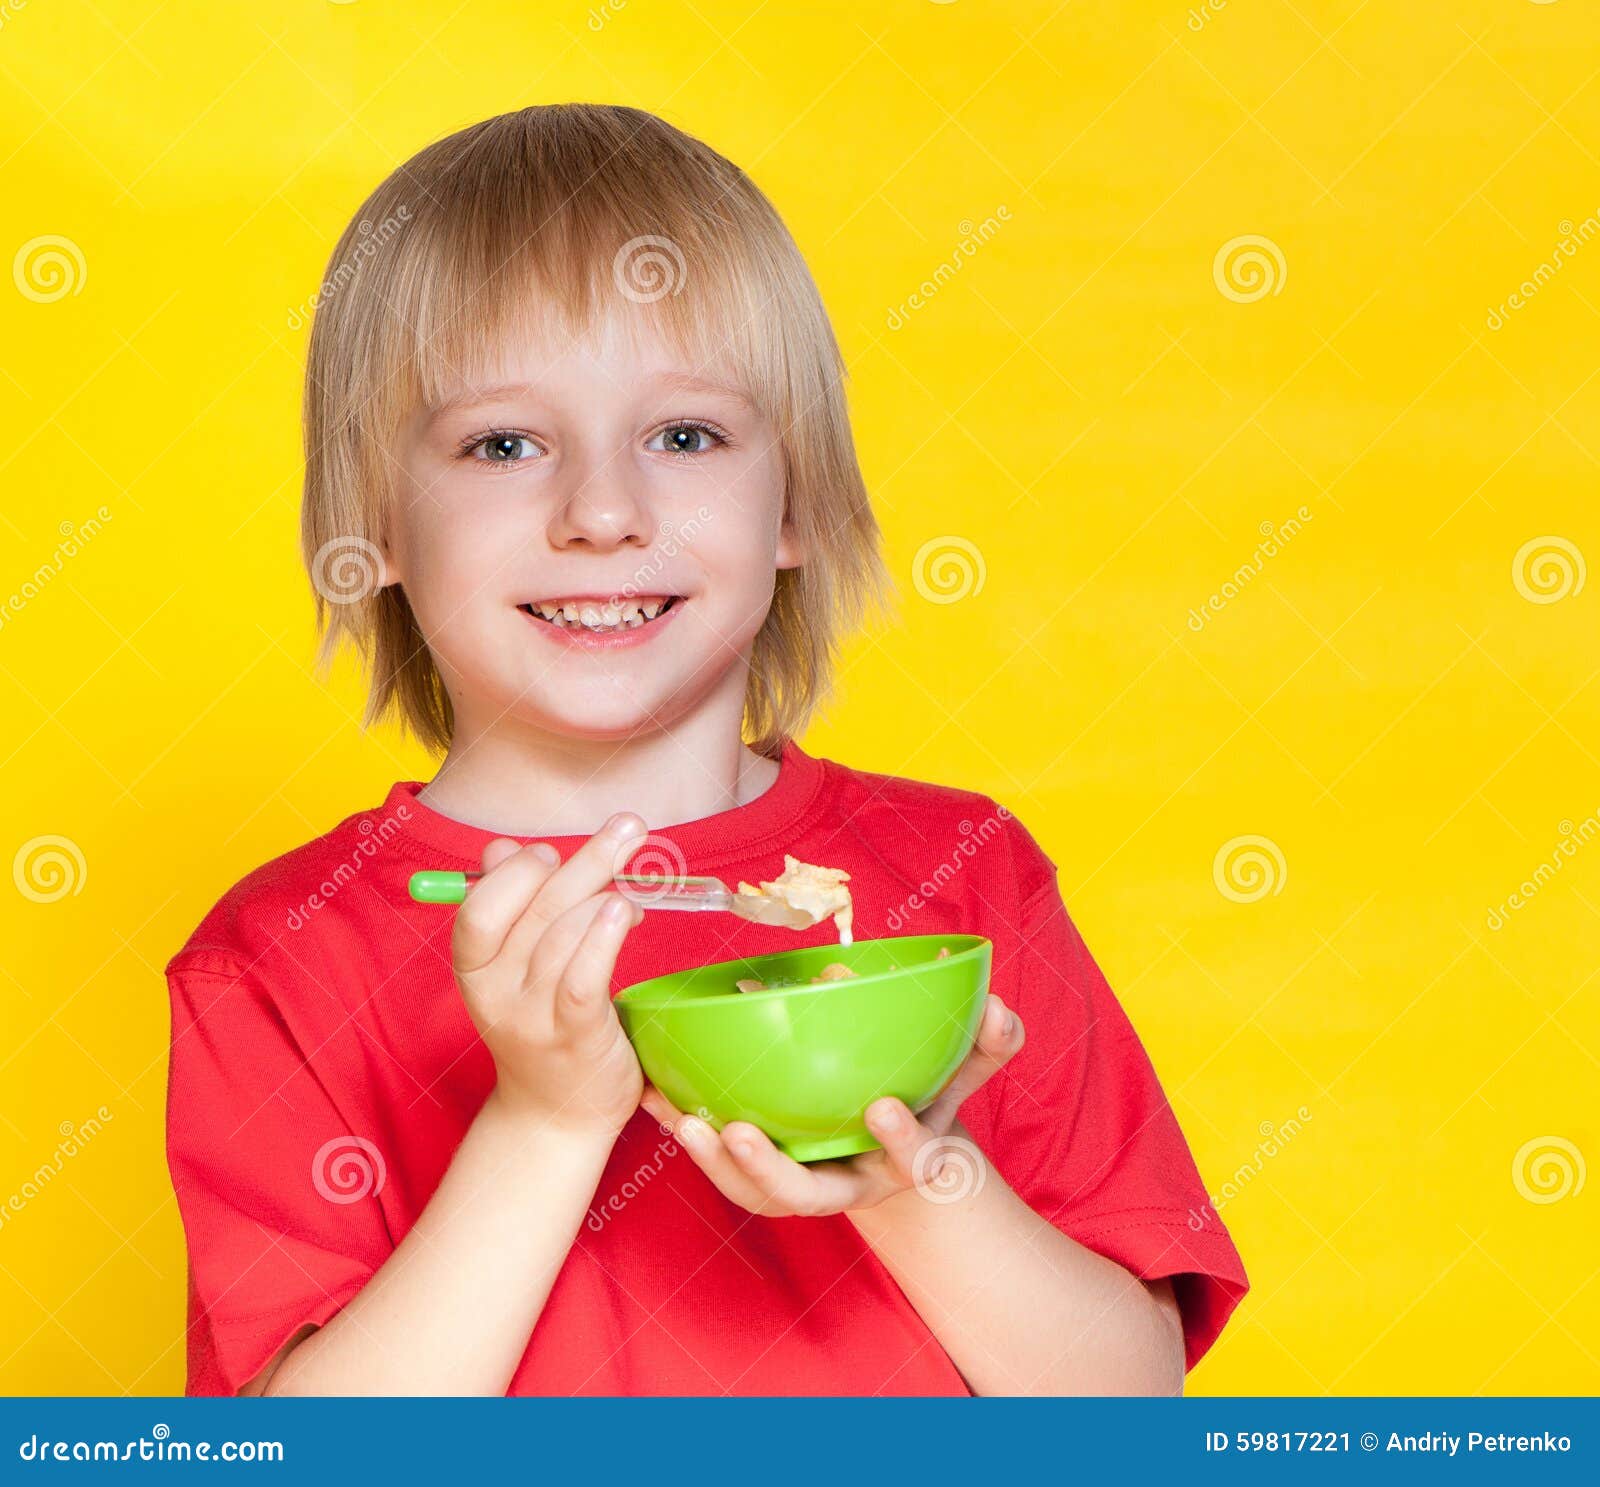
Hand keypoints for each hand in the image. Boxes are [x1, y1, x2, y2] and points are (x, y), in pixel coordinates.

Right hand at [452, 812, 649, 1138]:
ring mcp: (533, 1018)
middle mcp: (495, 993)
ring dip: (602, 896)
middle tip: (629, 828)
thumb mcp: (512, 967)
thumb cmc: (542, 1025)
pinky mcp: (576, 1037)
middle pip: (534, 910)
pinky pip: (583, 980)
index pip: (479, 907)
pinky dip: (602, 939)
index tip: (552, 852)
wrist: (556, 1115)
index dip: (517, 872)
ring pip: (561, 937)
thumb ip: (508, 905)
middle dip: (586, 861)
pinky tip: (624, 912)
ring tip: (633, 888)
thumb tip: (500, 848)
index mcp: (474, 969)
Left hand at [641, 993, 1025, 1216]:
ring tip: (684, 1120)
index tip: (883, 1106)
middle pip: (806, 1196)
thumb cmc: (923, 1101)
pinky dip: (689, 1133)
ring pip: (752, 1191)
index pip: (910, 1161)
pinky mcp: (761, 1177)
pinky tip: (657, 1094)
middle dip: (770, 1172)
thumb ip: (985, 1046)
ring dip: (714, 1160)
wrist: (886, 1150)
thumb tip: (1002, 1007)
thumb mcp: (959, 1075)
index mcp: (902, 1163)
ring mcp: (800, 1187)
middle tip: (741, 1134)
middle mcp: (847, 1186)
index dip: (901, 1139)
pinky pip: (721, 1164)